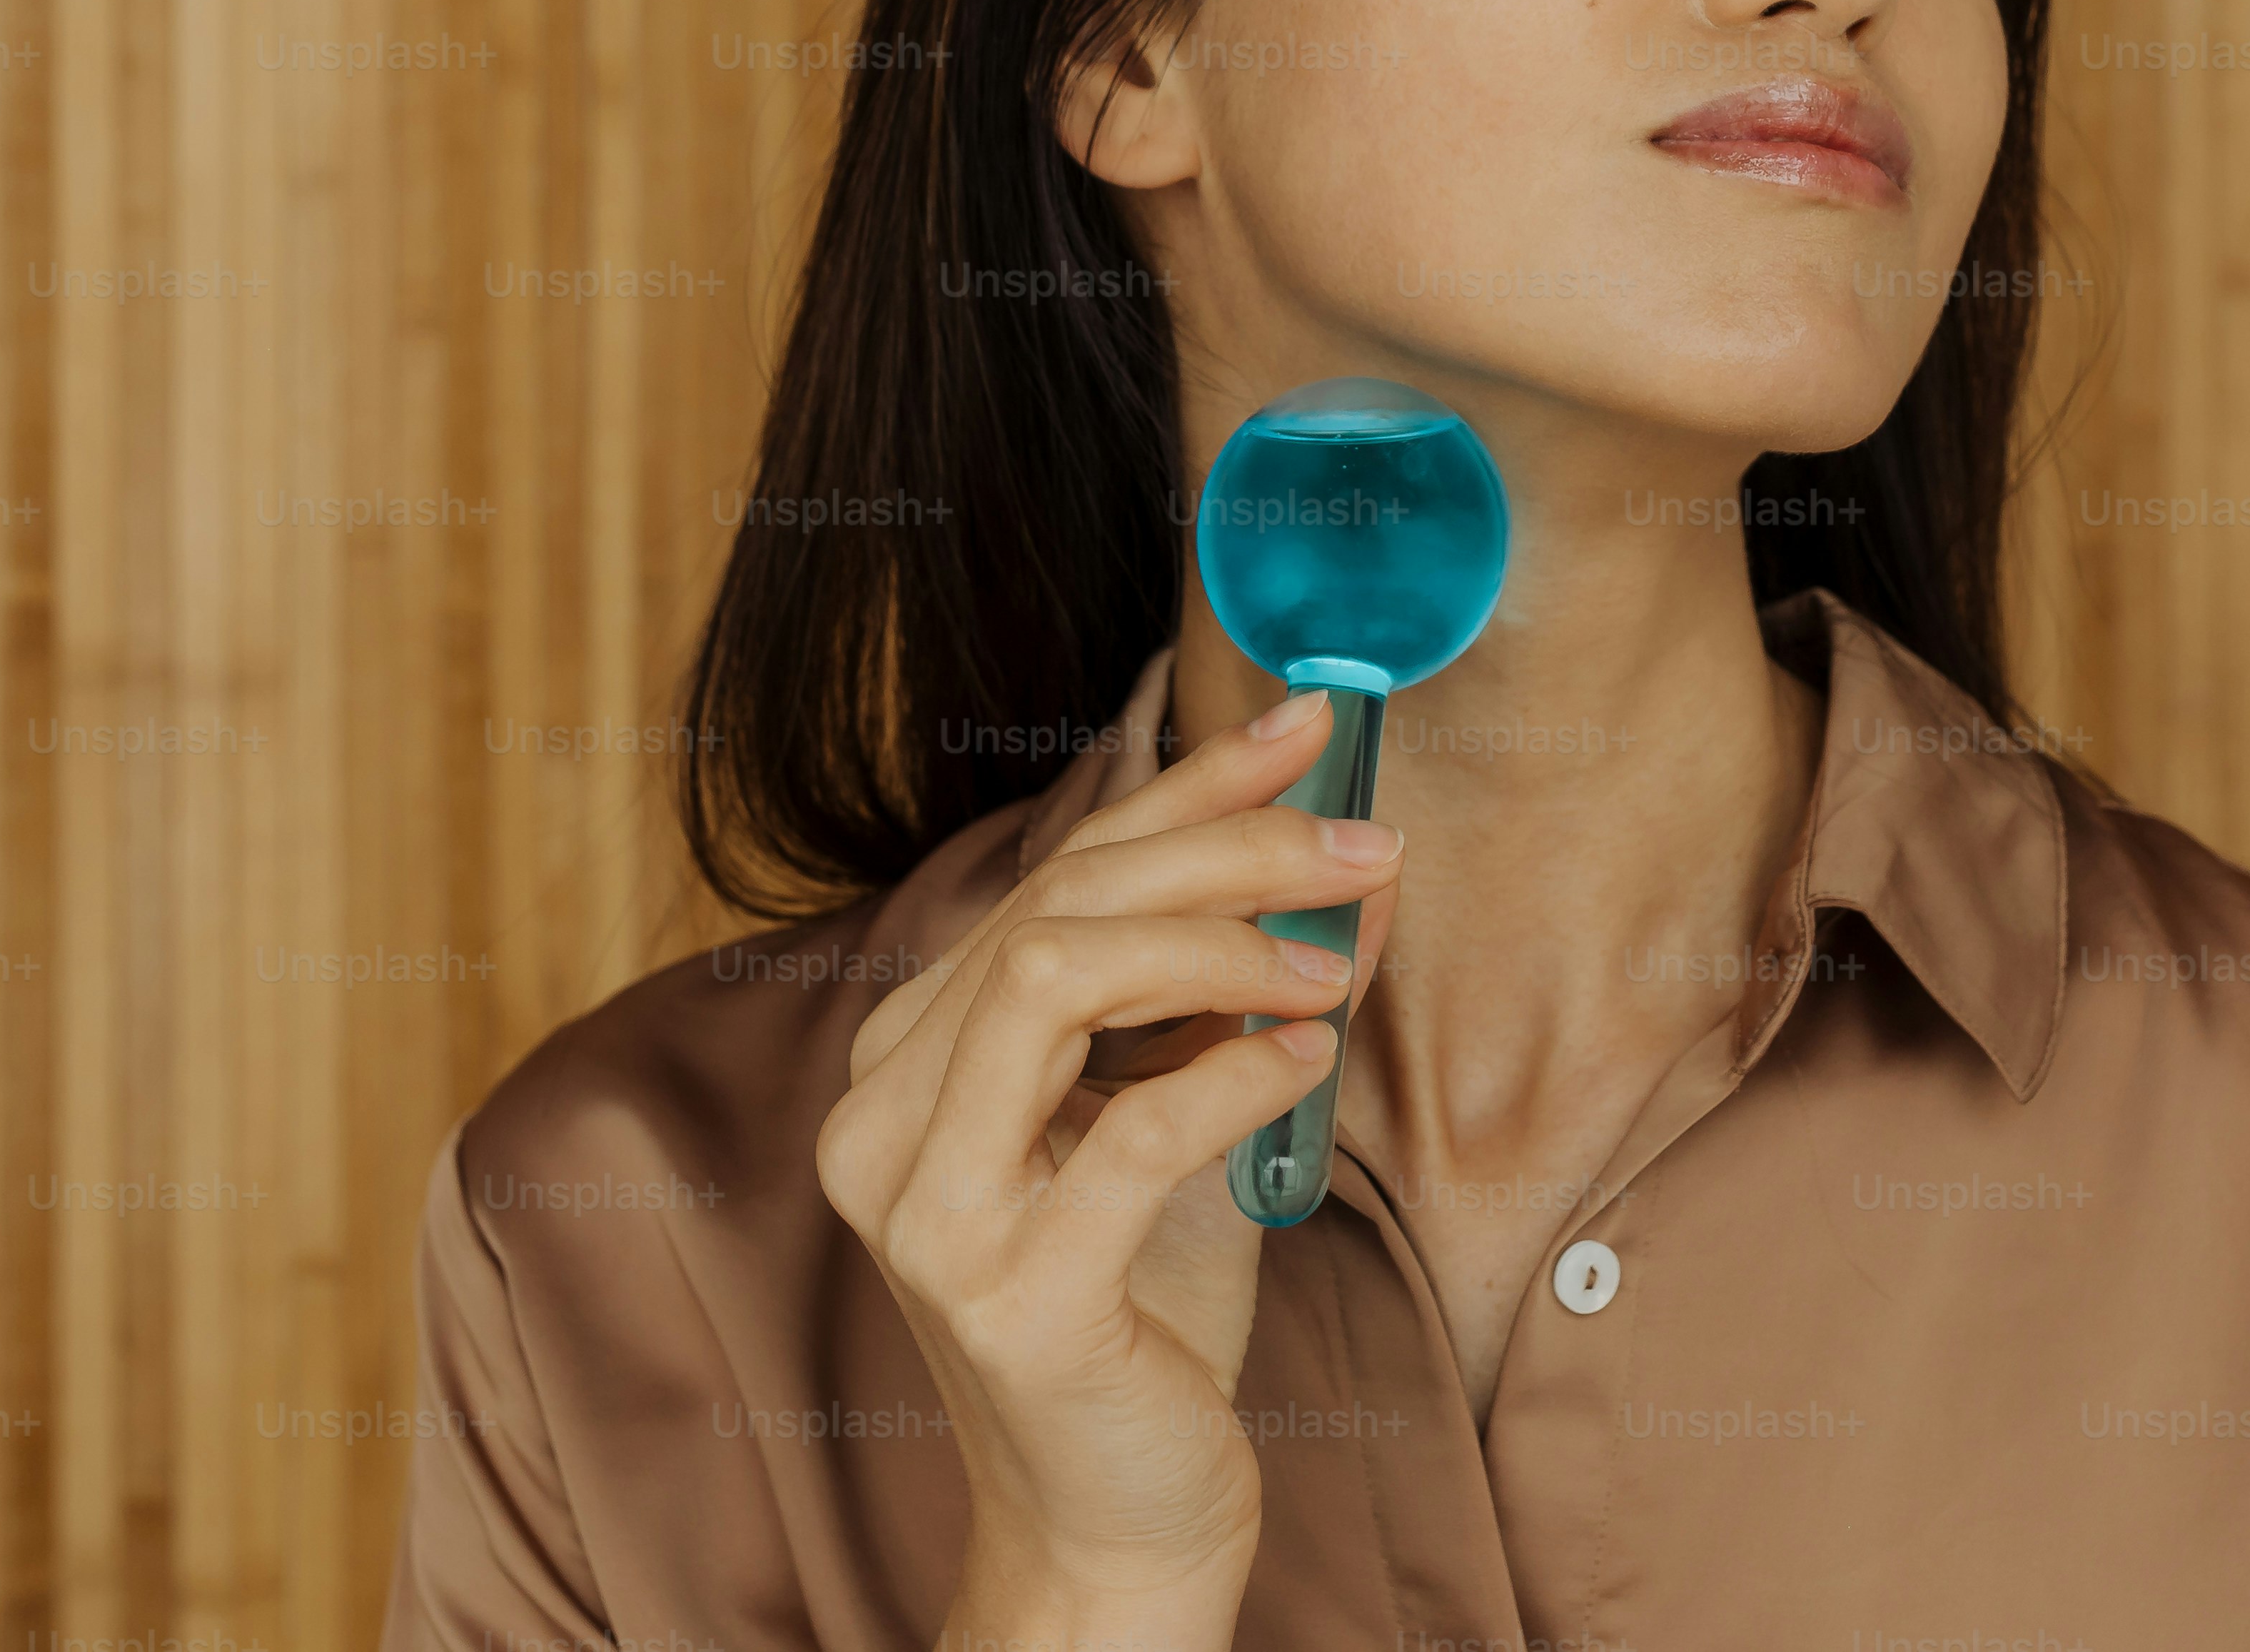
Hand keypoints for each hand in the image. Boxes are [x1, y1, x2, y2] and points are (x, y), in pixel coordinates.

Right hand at [815, 687, 1404, 1646]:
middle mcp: (883, 1123)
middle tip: (1366, 849)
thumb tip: (1335, 861)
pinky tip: (1308, 1063)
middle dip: (1227, 849)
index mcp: (906, 1063)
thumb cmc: (1142, 1315)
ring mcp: (930, 1214)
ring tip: (1333, 968)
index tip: (1308, 727)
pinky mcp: (1014, 1297)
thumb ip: (1213, 999)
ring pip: (1056, 978)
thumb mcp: (1169, 1119)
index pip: (1051, 874)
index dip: (1185, 788)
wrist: (1119, 1521)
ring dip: (1222, 947)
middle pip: (1055, 907)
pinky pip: (1137, 1128)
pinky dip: (1241, 1073)